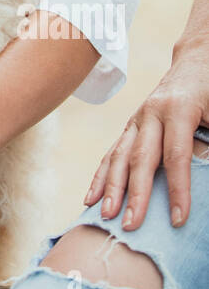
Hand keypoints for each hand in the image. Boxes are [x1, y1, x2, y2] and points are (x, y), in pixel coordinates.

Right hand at [83, 40, 208, 229]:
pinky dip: (101, 176)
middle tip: (130, 226)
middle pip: (140, 158)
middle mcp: (151, 113)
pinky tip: (91, 198)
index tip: (178, 220)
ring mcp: (136, 119)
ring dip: (110, 187)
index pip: (176, 156)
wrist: (197, 62)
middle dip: (134, 194)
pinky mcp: (130, 126)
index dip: (178, 190)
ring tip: (104, 216)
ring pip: (119, 155)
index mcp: (178, 109)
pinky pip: (112, 153)